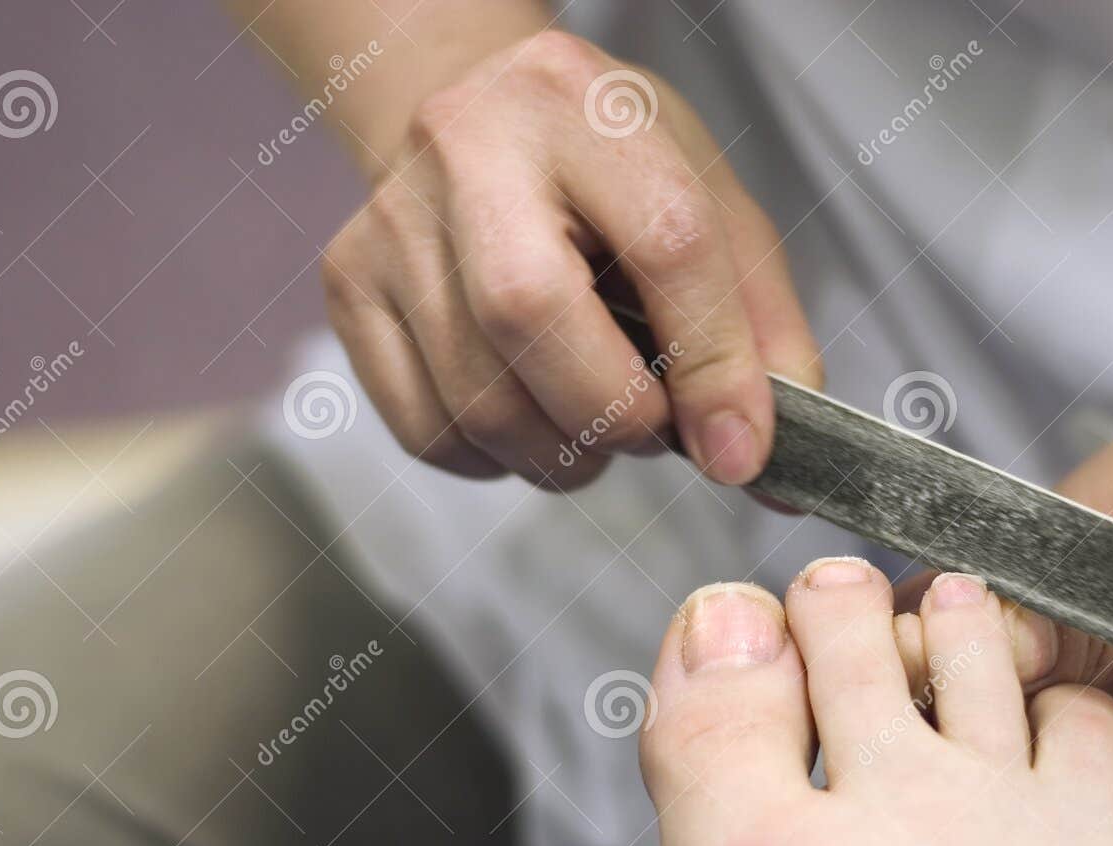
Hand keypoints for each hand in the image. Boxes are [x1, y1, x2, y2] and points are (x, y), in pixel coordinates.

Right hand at [321, 31, 819, 485]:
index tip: (737, 449)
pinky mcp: (349, 284)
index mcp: (583, 107)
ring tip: (595, 426)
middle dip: (614, 414)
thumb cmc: (609, 172)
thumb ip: (759, 335)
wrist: (483, 124)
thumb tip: (763, 471)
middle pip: (531, 317)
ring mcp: (392, 219)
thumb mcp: (713, 212)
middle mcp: (468, 145)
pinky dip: (495, 460)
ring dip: (560, 455)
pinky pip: (427, 430)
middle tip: (649, 429)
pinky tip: (529, 418)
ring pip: (476, 399)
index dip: (712, 366)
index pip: (666, 242)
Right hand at [639, 564, 1112, 845]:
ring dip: (1002, 653)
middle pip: (895, 650)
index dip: (767, 625)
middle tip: (858, 598)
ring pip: (1030, 688)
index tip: (776, 614)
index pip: (759, 676)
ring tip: (988, 640)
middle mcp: (932, 814)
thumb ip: (713, 766)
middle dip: (867, 612)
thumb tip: (714, 631)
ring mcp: (1065, 840)